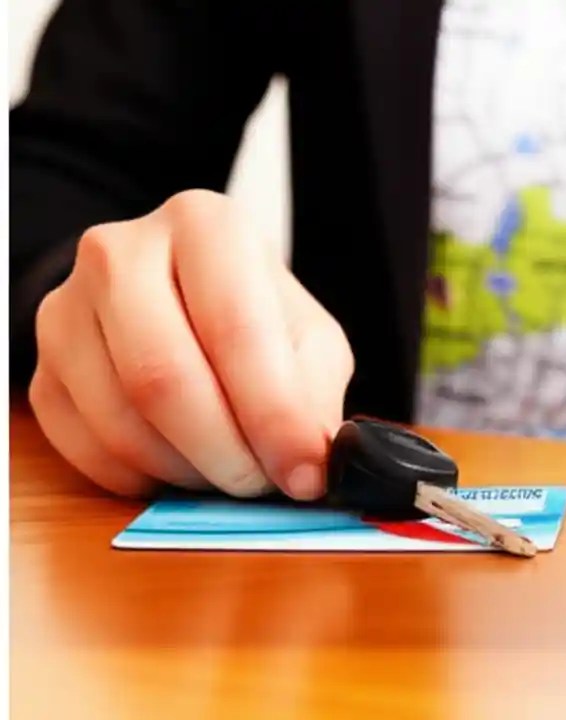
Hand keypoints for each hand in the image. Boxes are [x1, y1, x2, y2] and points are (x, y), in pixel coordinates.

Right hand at [29, 190, 353, 499]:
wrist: (185, 301)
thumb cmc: (256, 317)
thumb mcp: (310, 340)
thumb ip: (314, 395)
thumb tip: (310, 462)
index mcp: (205, 226)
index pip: (235, 328)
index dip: (274, 415)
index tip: (304, 472)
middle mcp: (122, 252)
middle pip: (163, 376)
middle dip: (225, 451)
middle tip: (263, 482)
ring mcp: (68, 310)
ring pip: (120, 420)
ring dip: (187, 469)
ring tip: (230, 469)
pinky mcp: (42, 370)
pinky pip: (85, 449)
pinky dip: (144, 478)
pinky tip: (182, 466)